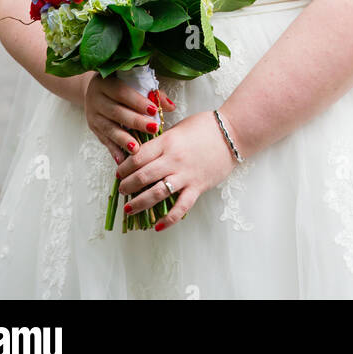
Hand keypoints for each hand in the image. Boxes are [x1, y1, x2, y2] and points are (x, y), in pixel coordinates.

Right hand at [85, 73, 176, 161]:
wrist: (95, 91)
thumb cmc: (121, 87)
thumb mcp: (133, 83)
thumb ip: (152, 94)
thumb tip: (170, 106)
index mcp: (106, 84)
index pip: (122, 92)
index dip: (138, 102)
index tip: (154, 110)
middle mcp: (97, 99)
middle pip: (117, 112)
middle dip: (136, 122)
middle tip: (153, 128)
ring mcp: (94, 115)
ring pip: (109, 129)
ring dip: (124, 140)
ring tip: (137, 149)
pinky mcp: (94, 129)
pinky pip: (105, 141)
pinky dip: (114, 151)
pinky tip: (123, 159)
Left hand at [115, 109, 236, 229]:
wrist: (233, 133)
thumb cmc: (206, 126)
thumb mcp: (179, 127)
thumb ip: (162, 141)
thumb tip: (145, 153)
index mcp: (167, 141)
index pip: (138, 157)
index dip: (125, 167)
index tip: (119, 172)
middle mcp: (173, 159)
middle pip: (143, 176)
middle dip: (128, 186)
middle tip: (122, 190)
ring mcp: (185, 175)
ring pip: (157, 193)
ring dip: (140, 202)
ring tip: (129, 208)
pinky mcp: (197, 187)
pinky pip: (180, 207)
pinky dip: (168, 219)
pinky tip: (157, 226)